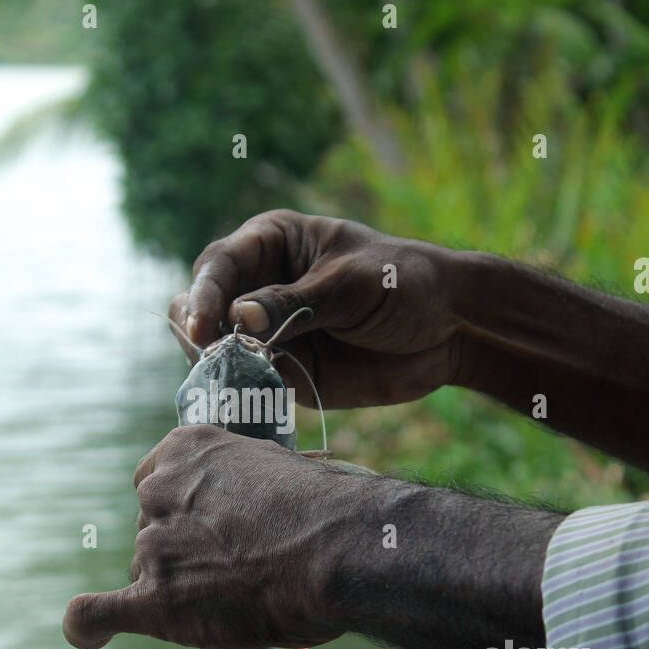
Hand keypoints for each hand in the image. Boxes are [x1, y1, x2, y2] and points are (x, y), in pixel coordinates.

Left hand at [63, 425, 348, 648]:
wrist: (338, 549)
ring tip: (241, 595)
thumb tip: (242, 524)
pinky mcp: (156, 599)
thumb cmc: (328, 512)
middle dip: (185, 552)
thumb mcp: (278, 472)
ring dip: (180, 588)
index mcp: (185, 450)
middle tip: (241, 566)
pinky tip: (84, 631)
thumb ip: (241, 489)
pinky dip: (86, 624)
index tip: (214, 527)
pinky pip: (98, 613)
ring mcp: (154, 546)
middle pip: (152, 532)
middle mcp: (159, 493)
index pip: (157, 484)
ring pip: (148, 573)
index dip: (183, 513)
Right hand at [169, 209, 465, 407]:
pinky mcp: (281, 371)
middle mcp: (256, 285)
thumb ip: (294, 302)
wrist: (448, 329)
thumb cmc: (403, 283)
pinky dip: (238, 396)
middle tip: (219, 359)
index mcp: (269, 243)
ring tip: (236, 383)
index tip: (203, 329)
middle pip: (199, 308)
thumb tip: (237, 319)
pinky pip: (244, 385)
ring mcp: (265, 331)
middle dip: (200, 334)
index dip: (203, 296)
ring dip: (216, 369)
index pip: (217, 266)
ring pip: (213, 351)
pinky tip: (245, 405)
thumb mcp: (350, 286)